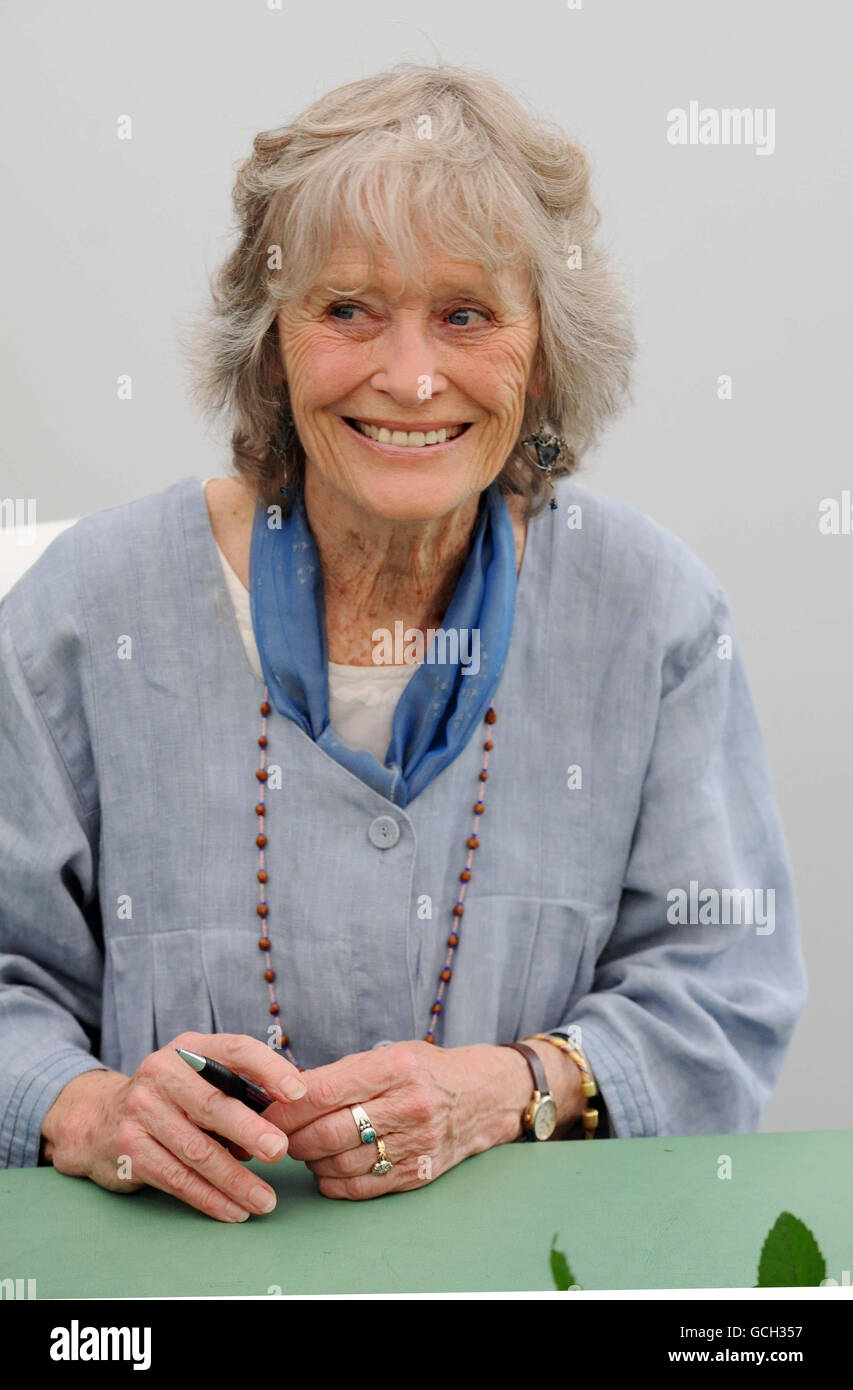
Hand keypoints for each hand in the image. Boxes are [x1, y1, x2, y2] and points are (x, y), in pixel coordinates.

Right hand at [40, 1032, 305, 1221]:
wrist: (97, 1119)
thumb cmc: (170, 1099)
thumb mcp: (197, 1077)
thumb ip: (237, 1088)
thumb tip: (288, 1116)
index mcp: (189, 1048)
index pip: (235, 1050)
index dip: (269, 1069)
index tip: (299, 1093)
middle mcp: (161, 1072)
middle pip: (213, 1103)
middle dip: (250, 1130)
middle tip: (280, 1152)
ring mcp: (140, 1110)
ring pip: (196, 1150)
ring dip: (235, 1180)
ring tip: (264, 1200)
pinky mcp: (128, 1148)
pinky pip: (177, 1178)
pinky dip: (209, 1198)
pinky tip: (234, 1210)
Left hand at [266, 1039, 558, 1199]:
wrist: (483, 1096)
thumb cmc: (426, 1070)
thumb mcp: (390, 1055)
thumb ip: (342, 1074)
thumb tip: (287, 1092)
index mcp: (396, 1067)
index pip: (327, 1091)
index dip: (288, 1106)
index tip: (265, 1112)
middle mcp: (408, 1105)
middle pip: (330, 1133)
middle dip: (293, 1138)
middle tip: (278, 1136)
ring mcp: (416, 1142)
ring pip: (341, 1164)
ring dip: (310, 1161)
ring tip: (303, 1149)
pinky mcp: (418, 1173)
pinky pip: (361, 1187)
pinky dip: (333, 1182)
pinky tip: (326, 1170)